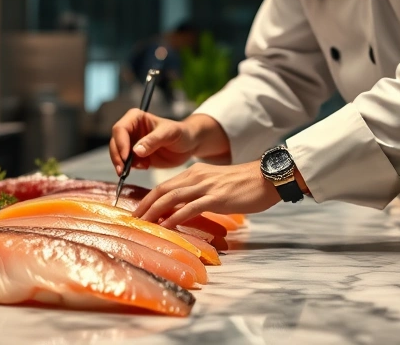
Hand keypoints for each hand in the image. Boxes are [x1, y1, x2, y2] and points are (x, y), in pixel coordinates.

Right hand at [109, 110, 198, 174]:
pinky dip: (130, 168)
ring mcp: (132, 143)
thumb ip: (153, 141)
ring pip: (118, 154)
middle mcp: (130, 129)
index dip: (120, 143)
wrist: (189, 145)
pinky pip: (126, 163)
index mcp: (135, 118)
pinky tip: (145, 167)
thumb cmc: (181, 133)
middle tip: (123, 171)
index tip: (126, 157)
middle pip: (115, 143)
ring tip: (138, 168)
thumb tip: (135, 151)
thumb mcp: (169, 134)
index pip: (120, 129)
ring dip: (122, 165)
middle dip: (117, 157)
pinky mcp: (136, 156)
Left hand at [132, 161, 281, 228]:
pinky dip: (174, 218)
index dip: (149, 199)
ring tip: (142, 224)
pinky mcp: (216, 198)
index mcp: (195, 173)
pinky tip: (165, 227)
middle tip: (132, 220)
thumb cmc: (244, 184)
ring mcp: (205, 187)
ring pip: (171, 198)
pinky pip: (189, 208)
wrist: (266, 178)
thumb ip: (200, 192)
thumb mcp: (216, 185)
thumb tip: (186, 208)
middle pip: (162, 191)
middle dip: (145, 206)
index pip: (165, 186)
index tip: (138, 212)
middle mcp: (196, 177)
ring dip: (154, 212)